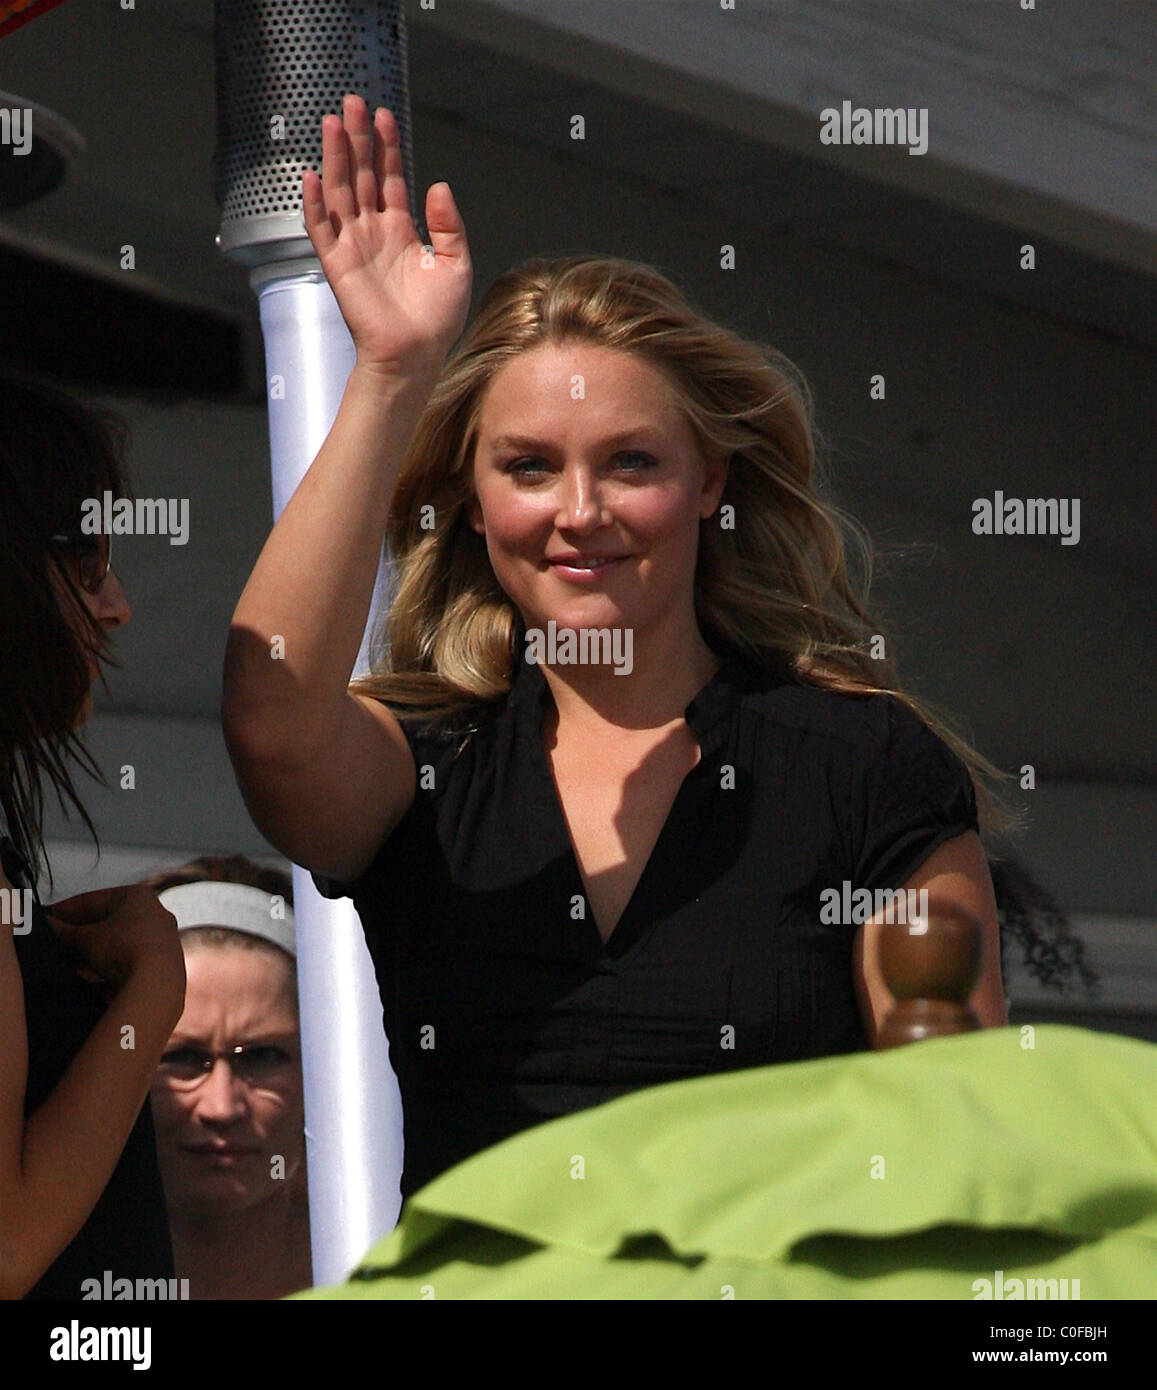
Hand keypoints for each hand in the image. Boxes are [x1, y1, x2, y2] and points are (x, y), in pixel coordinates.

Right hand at [45, 884, 184, 998]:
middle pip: (106, 922)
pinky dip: (107, 967)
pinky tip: (88, 979)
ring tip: (67, 964)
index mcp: (137, 896)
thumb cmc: (125, 949)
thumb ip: (64, 931)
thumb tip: (48, 926)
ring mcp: (161, 939)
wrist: (156, 983)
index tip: (46, 920)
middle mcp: (154, 914)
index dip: (65, 910)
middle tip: (55, 944)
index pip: (92, 900)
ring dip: (91, 953)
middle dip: (79, 935)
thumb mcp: (86, 938)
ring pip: (116, 943)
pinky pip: (127, 961)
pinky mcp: (161, 964)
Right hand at [303, 94, 472, 379]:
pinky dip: (315, 204)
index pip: (391, 178)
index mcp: (402, 231)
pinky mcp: (338, 265)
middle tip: (353, 103)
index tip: (385, 116)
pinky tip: (312, 177)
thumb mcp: (455, 265)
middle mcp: (375, 233)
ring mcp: (354, 246)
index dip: (388, 147)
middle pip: (363, 175)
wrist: (415, 354)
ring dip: (335, 158)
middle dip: (357, 139)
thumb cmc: (436, 319)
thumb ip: (449, 225)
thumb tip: (438, 185)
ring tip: (333, 122)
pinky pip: (321, 229)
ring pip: (340, 191)